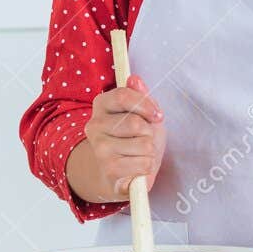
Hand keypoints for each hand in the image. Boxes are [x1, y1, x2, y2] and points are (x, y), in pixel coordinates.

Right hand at [71, 75, 165, 202]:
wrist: (124, 172)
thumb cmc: (136, 138)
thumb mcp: (144, 114)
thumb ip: (140, 96)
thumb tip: (134, 79)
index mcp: (101, 104)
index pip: (123, 96)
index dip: (146, 105)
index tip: (158, 116)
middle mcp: (94, 125)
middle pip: (135, 123)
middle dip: (150, 133)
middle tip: (145, 138)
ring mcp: (99, 148)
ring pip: (143, 145)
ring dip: (150, 151)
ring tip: (140, 153)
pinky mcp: (108, 169)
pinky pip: (143, 164)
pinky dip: (147, 166)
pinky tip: (137, 166)